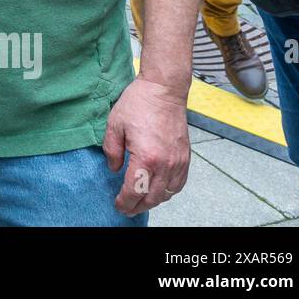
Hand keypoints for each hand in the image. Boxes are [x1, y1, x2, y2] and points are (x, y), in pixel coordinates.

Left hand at [103, 77, 190, 215]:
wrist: (164, 90)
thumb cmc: (139, 103)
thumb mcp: (115, 125)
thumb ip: (112, 151)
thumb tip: (115, 169)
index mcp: (146, 158)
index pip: (134, 190)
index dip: (124, 202)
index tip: (118, 205)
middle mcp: (165, 164)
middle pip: (152, 197)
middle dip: (137, 206)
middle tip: (126, 209)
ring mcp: (178, 161)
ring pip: (167, 193)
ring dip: (153, 201)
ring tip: (140, 202)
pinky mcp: (186, 157)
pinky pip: (179, 183)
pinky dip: (168, 191)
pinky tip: (158, 190)